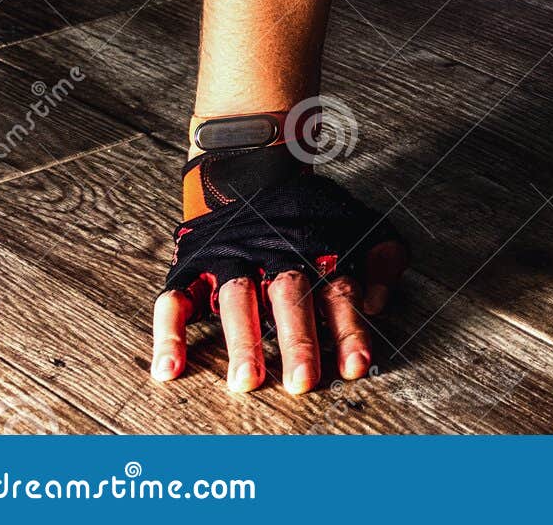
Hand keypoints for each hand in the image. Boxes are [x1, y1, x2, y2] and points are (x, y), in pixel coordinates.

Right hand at [151, 145, 405, 393]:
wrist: (251, 171)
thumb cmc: (311, 217)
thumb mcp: (362, 224)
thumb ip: (383, 260)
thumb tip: (378, 302)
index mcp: (318, 251)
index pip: (338, 292)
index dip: (349, 329)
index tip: (355, 366)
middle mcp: (275, 256)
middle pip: (289, 297)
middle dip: (298, 340)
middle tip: (302, 381)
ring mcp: (231, 260)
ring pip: (238, 299)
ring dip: (243, 340)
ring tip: (247, 381)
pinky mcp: (192, 267)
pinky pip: (175, 301)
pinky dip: (169, 335)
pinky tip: (170, 369)